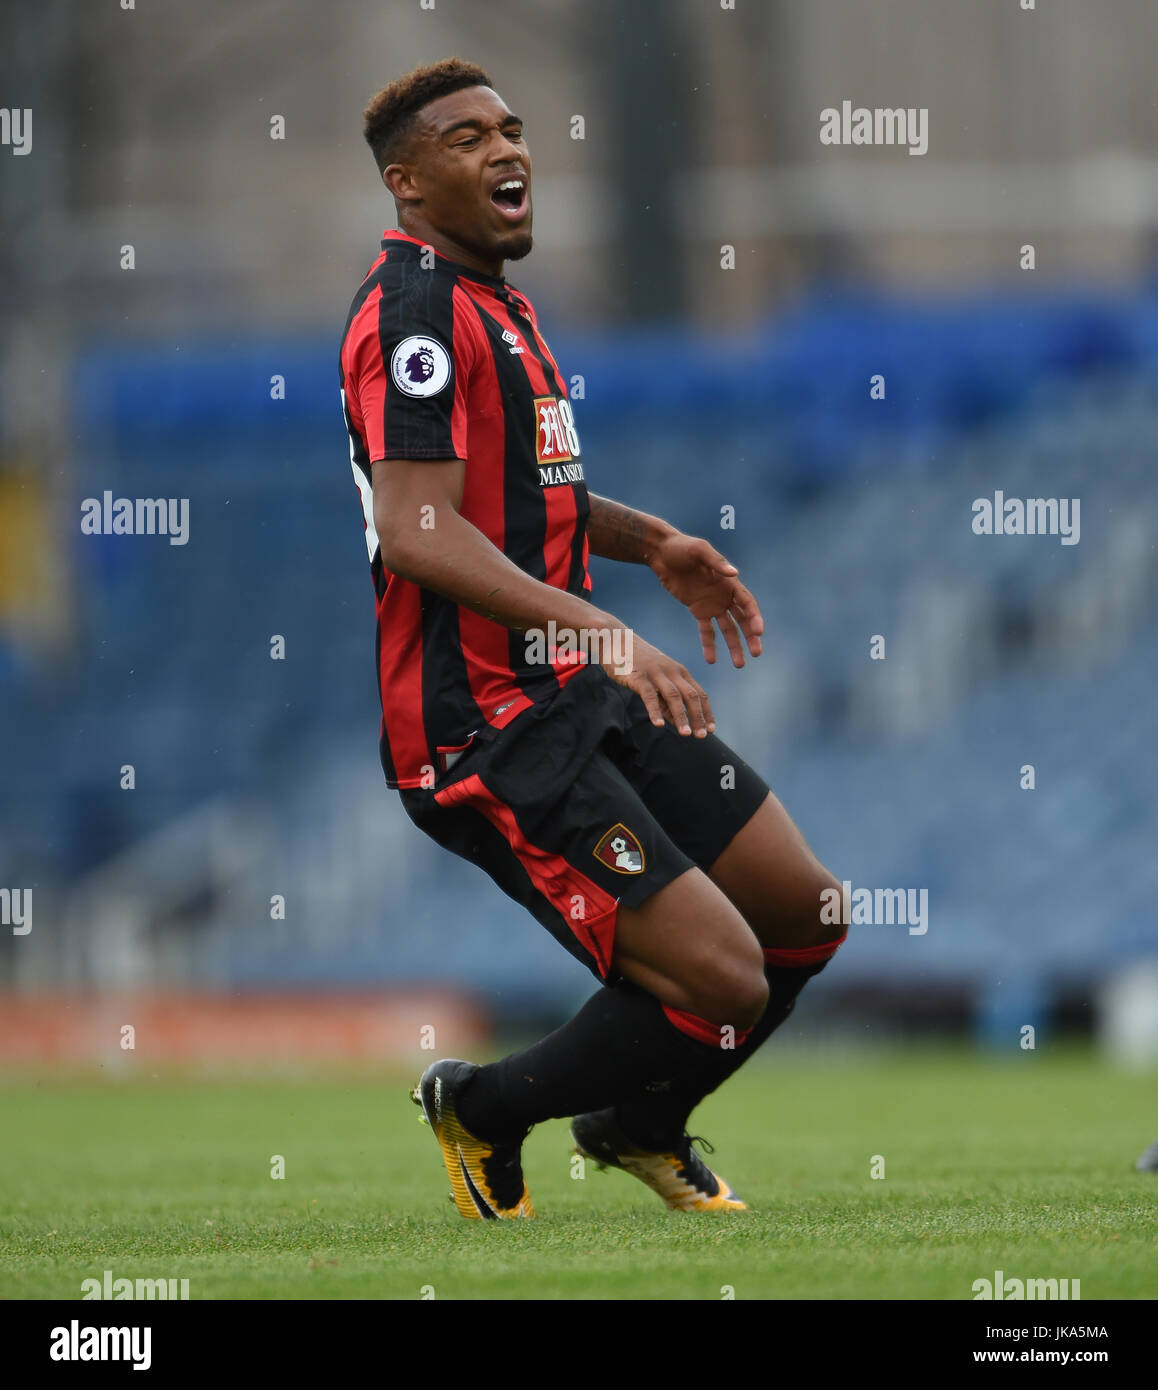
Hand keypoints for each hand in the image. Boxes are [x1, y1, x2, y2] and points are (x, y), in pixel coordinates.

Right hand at [599, 631, 714, 736]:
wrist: (616, 638)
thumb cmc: (637, 662)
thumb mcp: (656, 679)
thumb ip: (666, 700)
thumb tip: (677, 722)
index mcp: (679, 672)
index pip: (699, 694)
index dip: (706, 712)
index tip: (711, 730)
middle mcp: (671, 671)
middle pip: (691, 695)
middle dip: (698, 717)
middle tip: (702, 736)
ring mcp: (656, 673)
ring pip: (673, 696)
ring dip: (681, 716)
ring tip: (686, 734)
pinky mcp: (639, 676)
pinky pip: (649, 695)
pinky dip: (655, 710)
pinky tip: (658, 724)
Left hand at [648, 532, 763, 666]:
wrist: (661, 553)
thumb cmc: (682, 547)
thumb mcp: (699, 550)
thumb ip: (716, 562)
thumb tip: (734, 573)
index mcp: (729, 581)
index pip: (747, 603)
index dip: (754, 617)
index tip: (759, 632)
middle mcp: (724, 595)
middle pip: (742, 619)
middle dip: (750, 636)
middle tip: (757, 654)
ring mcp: (712, 604)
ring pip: (728, 629)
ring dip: (734, 646)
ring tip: (739, 665)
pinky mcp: (698, 610)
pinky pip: (706, 631)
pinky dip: (709, 645)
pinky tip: (712, 660)